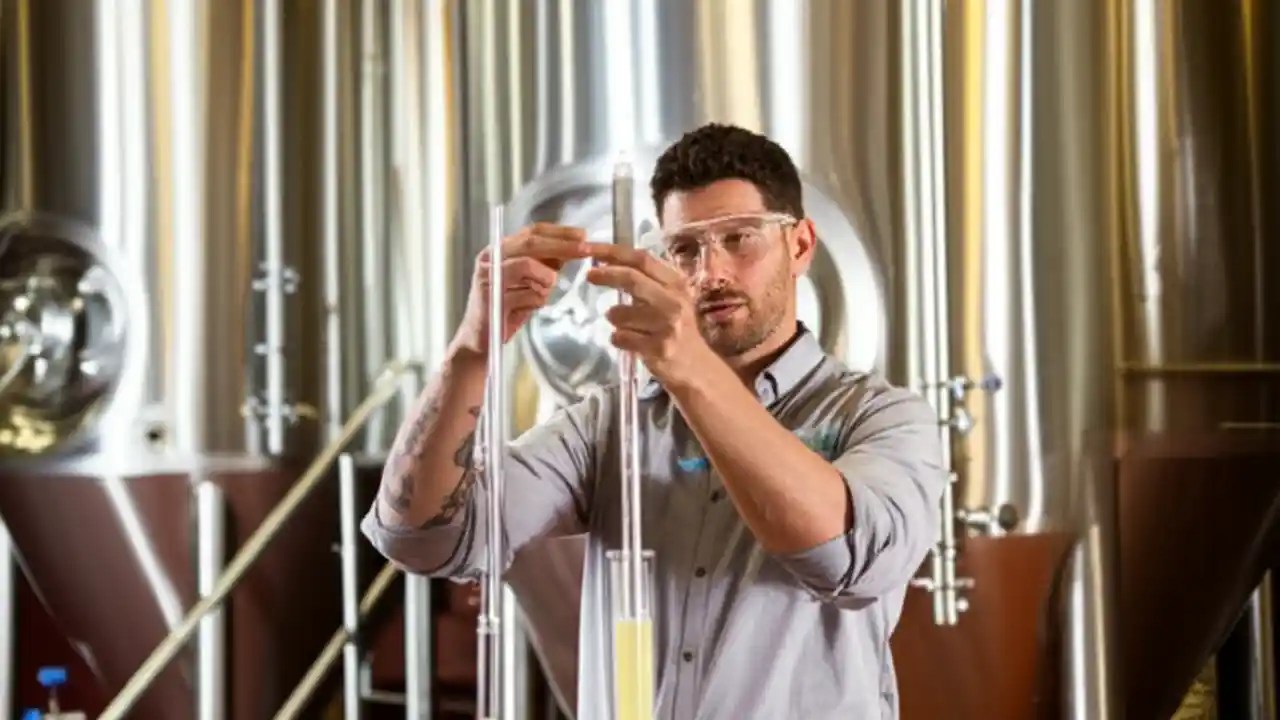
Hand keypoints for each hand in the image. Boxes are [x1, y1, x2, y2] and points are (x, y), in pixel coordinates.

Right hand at [453, 223, 588, 356]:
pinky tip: (524, 309)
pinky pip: (526, 293)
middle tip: (585, 250)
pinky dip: (534, 302)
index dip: (559, 232)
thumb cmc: (505, 311)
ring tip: (541, 292)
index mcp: (501, 250)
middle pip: (531, 243)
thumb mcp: (529, 283)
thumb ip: (545, 265)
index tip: (583, 236)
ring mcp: (488, 275)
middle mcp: (491, 257)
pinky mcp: (489, 296)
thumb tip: (572, 249)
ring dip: (544, 280)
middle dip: (562, 246)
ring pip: (527, 265)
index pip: (532, 231)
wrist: (480, 341)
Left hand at [584, 243, 713, 385]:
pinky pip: (621, 338)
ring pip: (620, 313)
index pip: (642, 259)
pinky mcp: (658, 349)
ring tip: (624, 325)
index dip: (612, 251)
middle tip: (589, 275)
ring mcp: (667, 326)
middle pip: (632, 278)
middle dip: (606, 275)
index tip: (589, 247)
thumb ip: (647, 281)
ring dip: (614, 317)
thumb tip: (608, 262)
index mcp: (676, 284)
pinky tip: (628, 342)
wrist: (698, 368)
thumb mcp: (671, 299)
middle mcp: (674, 301)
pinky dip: (618, 338)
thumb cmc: (679, 330)